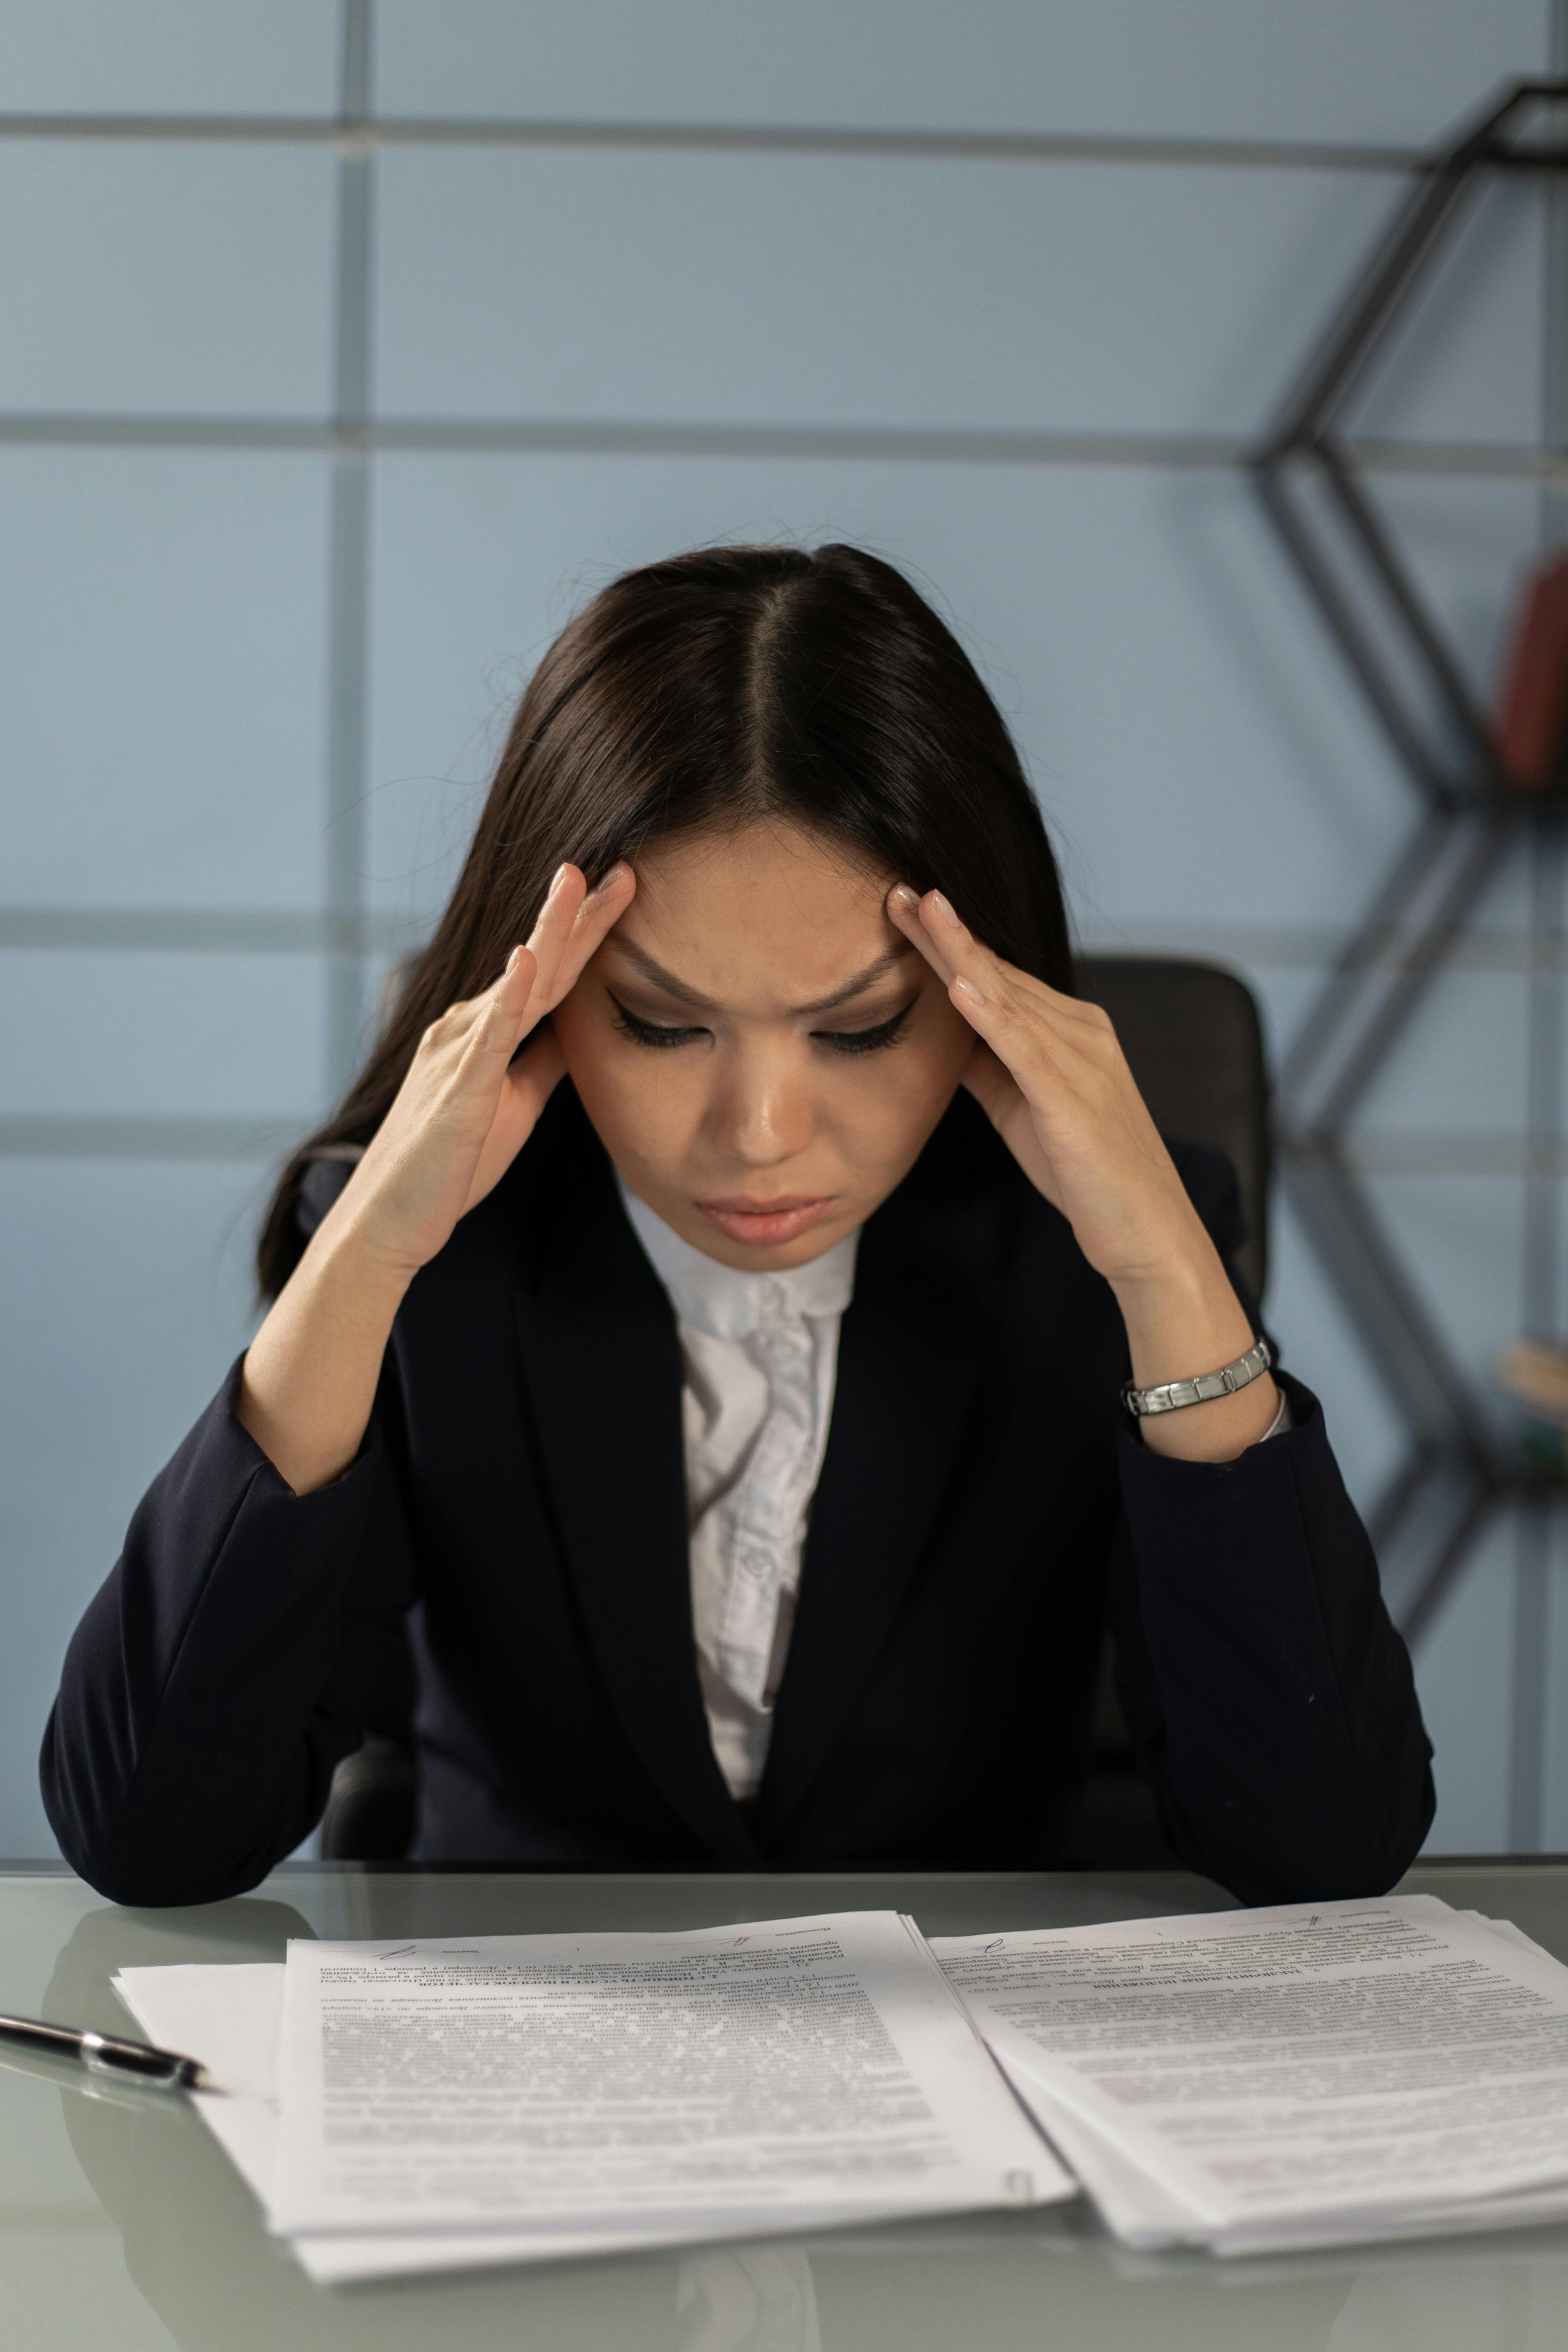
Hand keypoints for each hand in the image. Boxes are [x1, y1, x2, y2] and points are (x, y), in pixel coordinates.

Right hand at [335, 861, 635, 1277]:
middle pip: (538, 964)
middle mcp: (467, 1028)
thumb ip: (541, 1062)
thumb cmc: (452, 1163)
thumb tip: (577, 1030)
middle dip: (578, 914)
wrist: (393, 1220)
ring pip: (516, 986)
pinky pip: (486, 1037)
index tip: (626, 890)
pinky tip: (525, 958)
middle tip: (622, 869)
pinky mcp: (456, 1091)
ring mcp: (458, 1054)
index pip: (551, 974)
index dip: (589, 932)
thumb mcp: (515, 1102)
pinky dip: (508, 996)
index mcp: (486, 1031)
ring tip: (576, 883)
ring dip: (547, 932)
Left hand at [887, 884, 1276, 1458]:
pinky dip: (991, 1014)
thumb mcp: (1022, 1110)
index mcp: (1069, 1031)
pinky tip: (958, 986)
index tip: (906, 908)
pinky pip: (1025, 1048)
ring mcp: (1081, 1061)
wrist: (1146, 1230)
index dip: (948, 942)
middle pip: (998, 973)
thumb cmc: (1086, 1173)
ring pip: (1009, 997)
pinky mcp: (1074, 1100)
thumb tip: (946, 1038)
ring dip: (962, 953)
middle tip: (899, 891)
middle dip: (946, 932)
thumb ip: (989, 1068)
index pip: (996, 976)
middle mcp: (1080, 1032)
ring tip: (924, 913)